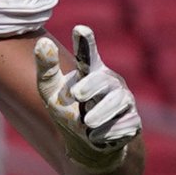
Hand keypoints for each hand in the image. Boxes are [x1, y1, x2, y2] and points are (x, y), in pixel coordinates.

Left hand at [30, 25, 140, 168]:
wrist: (87, 145)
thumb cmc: (69, 110)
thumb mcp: (51, 91)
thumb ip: (46, 68)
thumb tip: (42, 42)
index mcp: (89, 73)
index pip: (87, 55)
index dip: (85, 43)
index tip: (79, 29)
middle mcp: (111, 84)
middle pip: (104, 80)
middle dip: (91, 86)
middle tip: (77, 95)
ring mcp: (125, 102)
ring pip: (118, 102)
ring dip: (98, 114)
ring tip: (86, 122)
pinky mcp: (133, 121)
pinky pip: (124, 124)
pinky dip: (107, 133)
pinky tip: (97, 136)